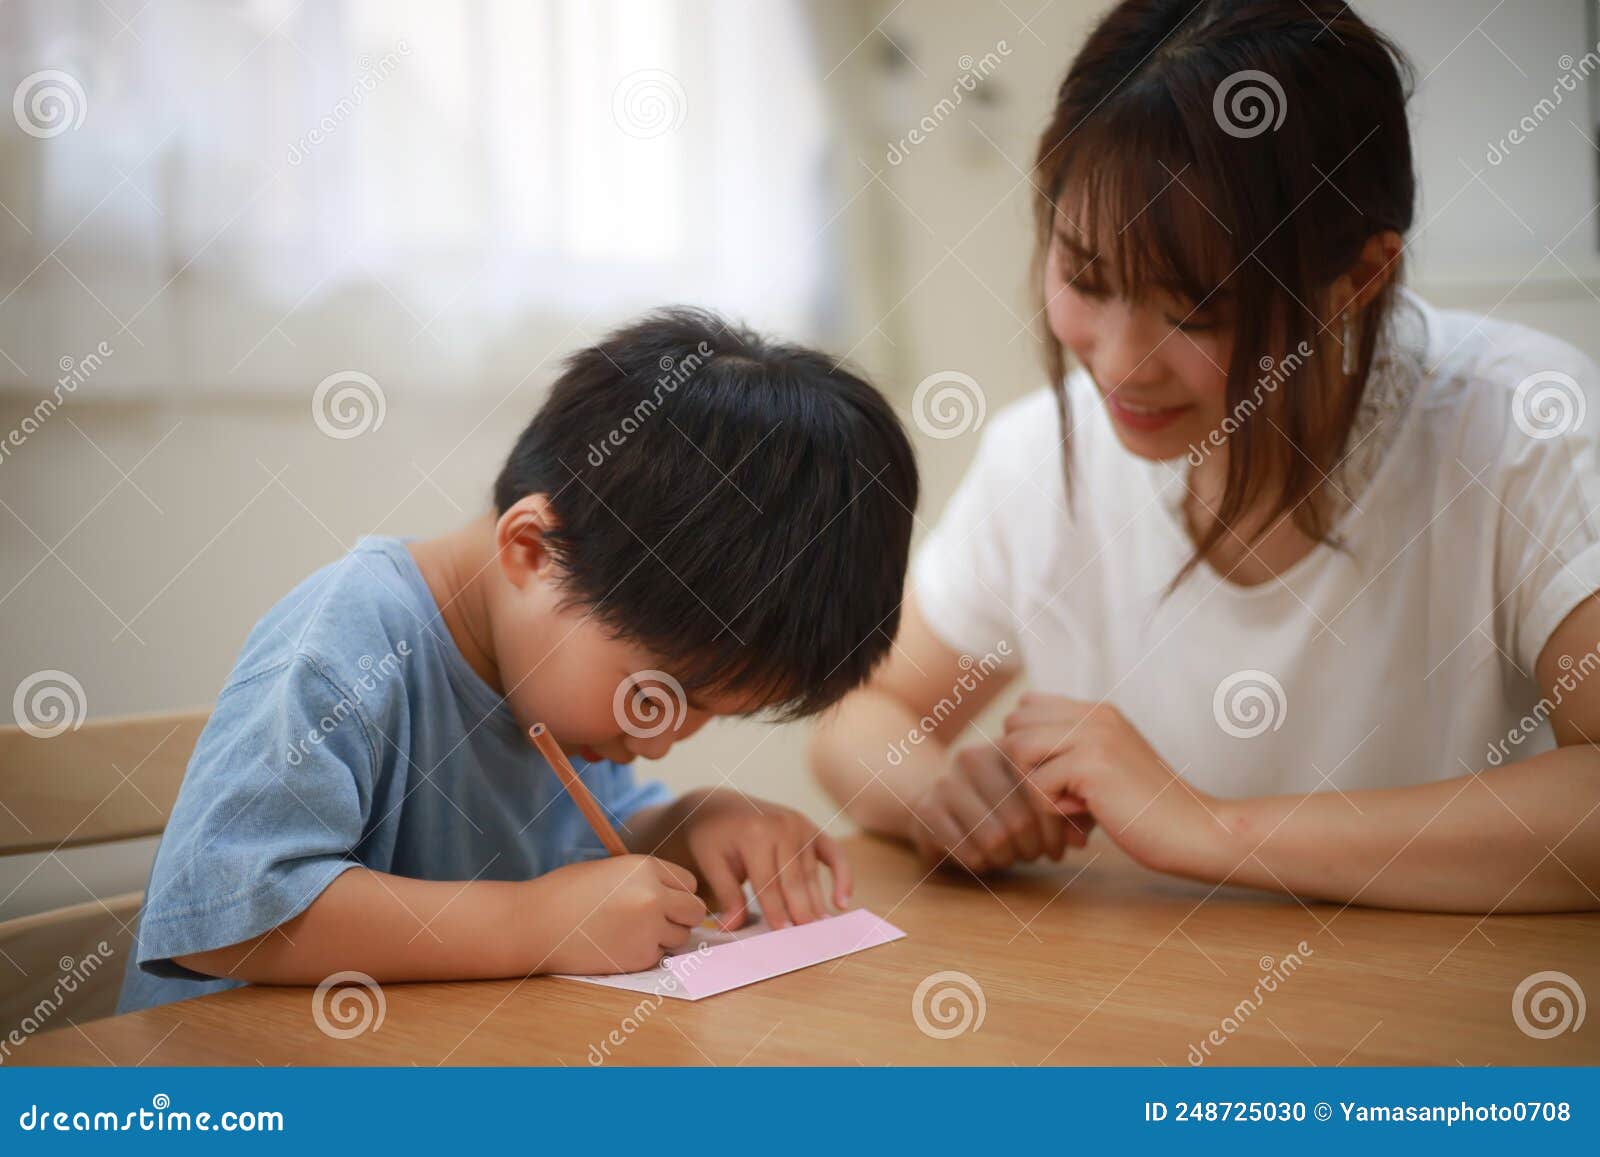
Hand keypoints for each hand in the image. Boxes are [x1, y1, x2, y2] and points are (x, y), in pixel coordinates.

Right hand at [527, 854, 706, 974]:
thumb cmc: (568, 893)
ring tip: (628, 931)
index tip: (662, 899)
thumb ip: (647, 879)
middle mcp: (653, 897)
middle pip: (694, 911)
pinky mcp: (637, 958)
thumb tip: (681, 898)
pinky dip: (643, 954)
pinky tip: (616, 945)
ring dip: (663, 937)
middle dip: (680, 917)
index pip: (689, 883)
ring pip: (679, 938)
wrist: (534, 923)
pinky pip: (658, 957)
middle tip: (656, 920)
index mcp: (646, 868)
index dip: (677, 893)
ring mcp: (648, 929)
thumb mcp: (612, 870)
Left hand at [680, 790, 851, 929]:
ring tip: (821, 929)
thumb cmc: (714, 837)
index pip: (768, 881)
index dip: (775, 909)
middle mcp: (782, 827)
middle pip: (793, 879)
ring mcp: (801, 826)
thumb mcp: (712, 863)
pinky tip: (842, 901)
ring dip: (817, 902)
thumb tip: (733, 927)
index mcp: (755, 833)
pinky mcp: (812, 829)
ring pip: (810, 874)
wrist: (721, 806)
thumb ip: (727, 895)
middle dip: (800, 910)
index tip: (782, 933)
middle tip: (807, 939)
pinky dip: (843, 877)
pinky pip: (834, 854)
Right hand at [906, 742, 1090, 873]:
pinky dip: (982, 863)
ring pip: (994, 837)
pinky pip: (967, 850)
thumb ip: (1065, 814)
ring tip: (1011, 857)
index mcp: (1008, 747)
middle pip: (1020, 820)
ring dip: (1008, 858)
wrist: (938, 804)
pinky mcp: (927, 809)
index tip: (1060, 848)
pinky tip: (985, 859)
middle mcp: (975, 758)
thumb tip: (1080, 840)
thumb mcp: (1034, 802)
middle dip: (1033, 848)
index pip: (1043, 791)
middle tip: (1035, 856)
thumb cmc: (1000, 806)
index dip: (1056, 828)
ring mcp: (947, 782)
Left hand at [1002, 694, 1228, 876]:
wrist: (1195, 831)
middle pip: (1014, 723)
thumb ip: (1068, 753)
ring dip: (1033, 786)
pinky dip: (1052, 810)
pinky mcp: (1092, 764)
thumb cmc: (1147, 809)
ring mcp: (1093, 734)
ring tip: (1069, 805)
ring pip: (1017, 748)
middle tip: (1054, 794)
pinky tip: (1087, 815)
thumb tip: (1010, 750)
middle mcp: (1093, 714)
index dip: (1026, 743)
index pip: (1027, 706)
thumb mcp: (1105, 769)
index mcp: (1097, 712)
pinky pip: (1037, 784)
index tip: (1051, 776)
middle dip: (1022, 764)